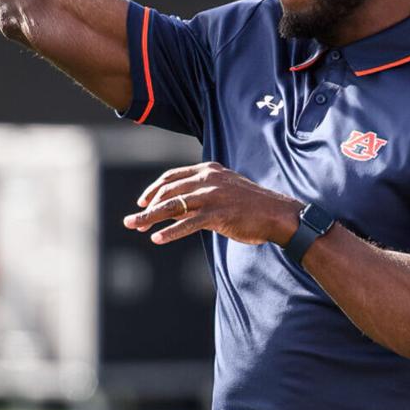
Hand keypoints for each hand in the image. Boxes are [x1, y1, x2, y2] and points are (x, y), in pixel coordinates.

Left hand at [123, 162, 299, 247]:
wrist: (277, 214)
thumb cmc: (251, 206)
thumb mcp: (223, 192)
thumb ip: (198, 196)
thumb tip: (171, 209)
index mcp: (209, 170)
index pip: (173, 177)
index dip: (154, 188)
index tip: (142, 201)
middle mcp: (208, 179)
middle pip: (168, 191)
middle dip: (147, 206)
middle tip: (132, 220)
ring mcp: (213, 195)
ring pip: (173, 206)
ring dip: (150, 217)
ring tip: (135, 226)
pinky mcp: (218, 213)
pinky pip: (188, 223)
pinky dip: (170, 232)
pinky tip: (157, 239)